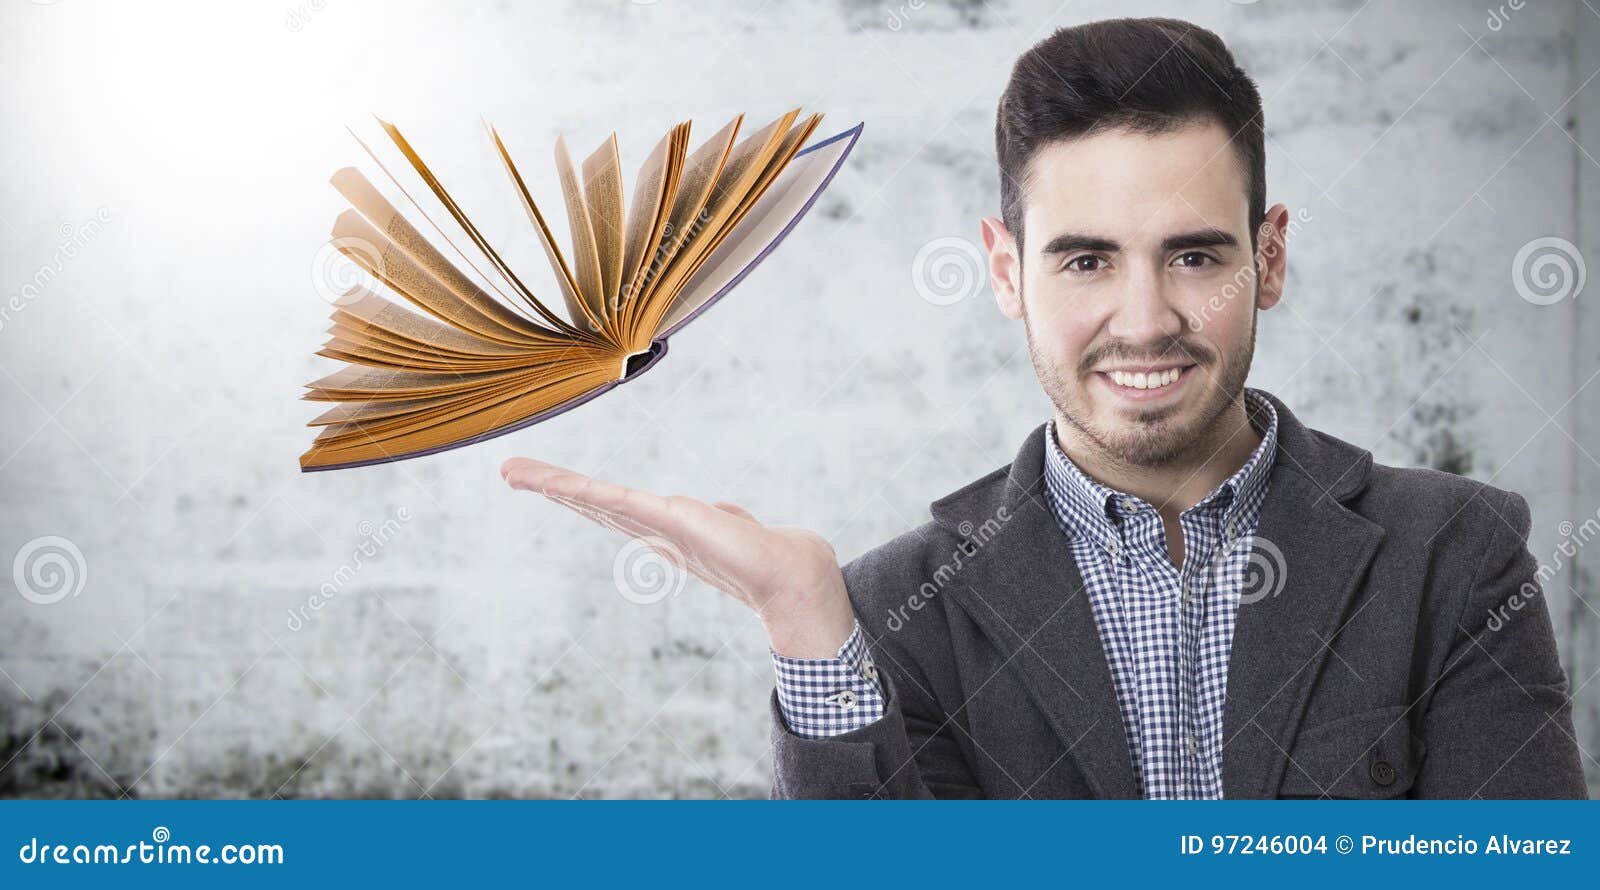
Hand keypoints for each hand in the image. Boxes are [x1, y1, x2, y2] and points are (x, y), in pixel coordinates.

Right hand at [500, 457, 856, 657]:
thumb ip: (718, 519)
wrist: (792, 575)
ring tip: (516, 472)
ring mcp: (660, 527)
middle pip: (591, 501)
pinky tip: (564, 485)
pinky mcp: (676, 522)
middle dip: (549, 485)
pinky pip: (627, 502)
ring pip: (599, 501)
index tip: (537, 479)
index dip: (571, 491)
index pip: (607, 503)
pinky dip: (592, 494)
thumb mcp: (730, 526)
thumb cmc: (764, 553)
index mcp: (660, 527)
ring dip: (557, 486)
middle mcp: (653, 529)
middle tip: (507, 470)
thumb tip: (718, 515)